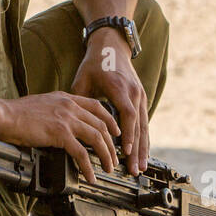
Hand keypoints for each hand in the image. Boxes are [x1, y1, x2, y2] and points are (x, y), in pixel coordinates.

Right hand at [0, 91, 119, 183]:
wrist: (5, 116)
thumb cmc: (17, 112)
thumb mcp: (43, 104)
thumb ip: (57, 110)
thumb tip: (65, 123)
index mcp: (66, 98)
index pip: (97, 106)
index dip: (110, 120)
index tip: (116, 132)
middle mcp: (70, 106)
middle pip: (101, 124)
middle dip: (111, 143)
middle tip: (114, 156)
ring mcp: (66, 119)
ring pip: (97, 138)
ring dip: (105, 155)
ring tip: (107, 167)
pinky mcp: (60, 134)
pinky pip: (81, 153)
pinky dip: (88, 167)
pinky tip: (90, 176)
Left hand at [70, 28, 149, 174]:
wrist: (111, 46)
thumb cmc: (95, 63)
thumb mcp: (83, 79)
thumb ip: (80, 102)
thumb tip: (71, 123)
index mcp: (119, 88)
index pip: (127, 114)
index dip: (127, 134)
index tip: (124, 151)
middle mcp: (134, 92)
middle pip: (139, 126)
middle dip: (137, 150)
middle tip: (135, 170)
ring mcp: (140, 96)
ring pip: (144, 126)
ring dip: (143, 148)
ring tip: (141, 168)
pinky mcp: (141, 99)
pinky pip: (143, 123)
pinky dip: (143, 139)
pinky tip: (142, 154)